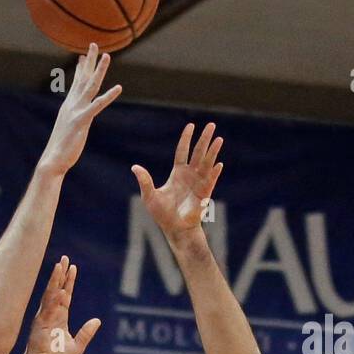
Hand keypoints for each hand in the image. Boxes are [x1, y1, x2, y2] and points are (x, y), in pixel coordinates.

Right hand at [24, 256, 100, 353]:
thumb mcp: (77, 345)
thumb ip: (86, 332)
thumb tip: (97, 321)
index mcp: (59, 316)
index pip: (65, 294)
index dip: (69, 281)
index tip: (72, 267)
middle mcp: (51, 313)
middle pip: (57, 289)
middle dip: (61, 274)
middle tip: (64, 258)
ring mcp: (45, 316)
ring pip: (51, 294)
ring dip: (55, 280)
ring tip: (59, 265)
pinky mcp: (40, 323)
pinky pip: (48, 308)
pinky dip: (54, 298)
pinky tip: (60, 289)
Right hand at [41, 44, 121, 175]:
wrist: (52, 161)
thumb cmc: (59, 150)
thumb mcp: (66, 131)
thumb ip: (70, 122)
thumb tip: (71, 122)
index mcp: (68, 107)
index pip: (75, 84)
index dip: (80, 70)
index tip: (83, 56)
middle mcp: (71, 105)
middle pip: (82, 79)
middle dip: (89, 61)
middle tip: (94, 45)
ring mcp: (76, 112)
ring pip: (90, 86)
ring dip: (99, 71)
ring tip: (107, 56)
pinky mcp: (82, 121)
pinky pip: (97, 105)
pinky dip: (109, 96)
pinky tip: (118, 88)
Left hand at [131, 121, 223, 241]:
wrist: (175, 228)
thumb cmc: (162, 214)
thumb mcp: (149, 196)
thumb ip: (144, 181)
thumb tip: (134, 167)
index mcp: (178, 173)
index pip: (183, 151)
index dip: (186, 138)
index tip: (191, 125)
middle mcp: (190, 175)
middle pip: (198, 152)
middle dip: (204, 139)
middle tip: (211, 124)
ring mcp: (199, 182)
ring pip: (206, 162)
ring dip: (212, 151)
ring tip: (218, 138)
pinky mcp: (204, 193)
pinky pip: (210, 180)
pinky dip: (214, 172)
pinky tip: (218, 164)